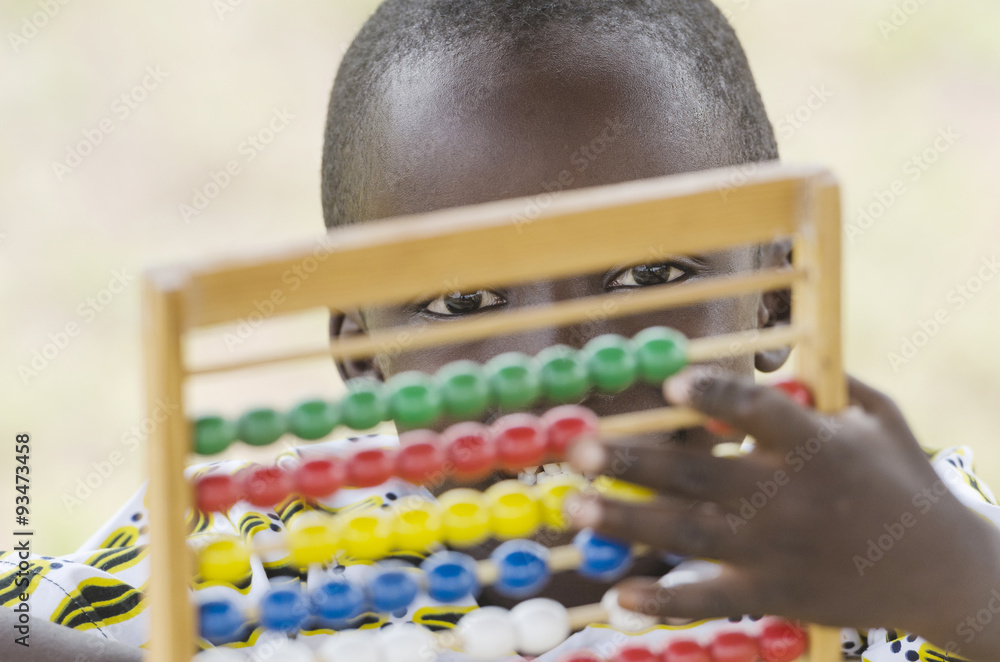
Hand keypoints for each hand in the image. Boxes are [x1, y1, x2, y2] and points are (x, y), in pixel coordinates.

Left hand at [566, 368, 999, 656]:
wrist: (941, 570)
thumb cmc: (902, 480)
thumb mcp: (876, 416)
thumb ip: (825, 382)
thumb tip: (767, 359)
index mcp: (812, 443)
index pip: (756, 413)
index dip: (713, 399)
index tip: (668, 385)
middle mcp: (786, 495)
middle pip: (697, 474)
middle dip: (635, 462)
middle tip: (580, 450)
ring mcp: (774, 549)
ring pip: (688, 533)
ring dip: (626, 520)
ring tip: (575, 507)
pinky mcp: (771, 593)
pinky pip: (709, 598)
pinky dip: (663, 599)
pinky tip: (619, 593)